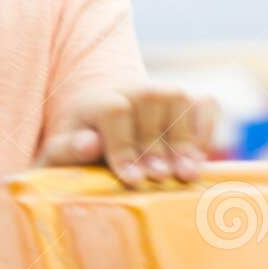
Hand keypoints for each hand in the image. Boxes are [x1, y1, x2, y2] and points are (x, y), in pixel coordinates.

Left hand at [40, 85, 217, 186]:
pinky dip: (207, 127)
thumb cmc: (80, 147)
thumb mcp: (60, 152)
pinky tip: (202, 157)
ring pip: (179, 102)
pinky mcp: (188, 103)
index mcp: (97, 100)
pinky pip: (205, 106)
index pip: (114, 111)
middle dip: (155, 146)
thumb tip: (90, 143)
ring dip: (185, 139)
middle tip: (159, 178)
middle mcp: (133, 90)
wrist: (104, 128)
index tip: (130, 178)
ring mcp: (163, 93)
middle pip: (150, 105)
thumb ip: (67, 149)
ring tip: (186, 174)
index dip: (123, 146)